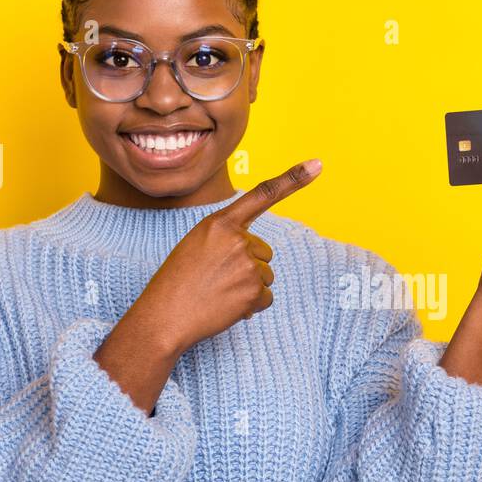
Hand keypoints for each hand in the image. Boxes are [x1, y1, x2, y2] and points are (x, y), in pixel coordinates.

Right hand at [144, 158, 322, 353]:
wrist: (164, 316)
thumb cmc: (177, 282)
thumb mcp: (197, 245)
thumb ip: (227, 239)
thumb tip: (257, 258)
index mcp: (220, 223)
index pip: (263, 195)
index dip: (294, 178)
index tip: (317, 164)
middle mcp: (238, 239)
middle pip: (264, 252)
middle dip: (248, 267)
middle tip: (217, 280)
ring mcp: (248, 265)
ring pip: (266, 276)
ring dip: (248, 288)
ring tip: (218, 293)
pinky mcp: (254, 291)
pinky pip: (266, 298)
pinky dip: (251, 306)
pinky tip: (226, 307)